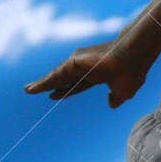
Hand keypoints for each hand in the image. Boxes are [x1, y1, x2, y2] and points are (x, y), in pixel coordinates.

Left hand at [25, 39, 152, 106]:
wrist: (132, 58)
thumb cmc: (131, 73)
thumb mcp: (124, 92)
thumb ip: (117, 98)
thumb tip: (111, 104)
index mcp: (98, 75)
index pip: (79, 84)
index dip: (67, 90)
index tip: (55, 95)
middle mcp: (86, 67)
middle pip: (64, 79)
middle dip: (51, 85)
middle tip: (35, 89)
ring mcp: (79, 63)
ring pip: (57, 77)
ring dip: (43, 84)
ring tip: (28, 90)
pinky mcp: (73, 61)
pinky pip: (55, 76)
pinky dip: (44, 82)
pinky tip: (33, 89)